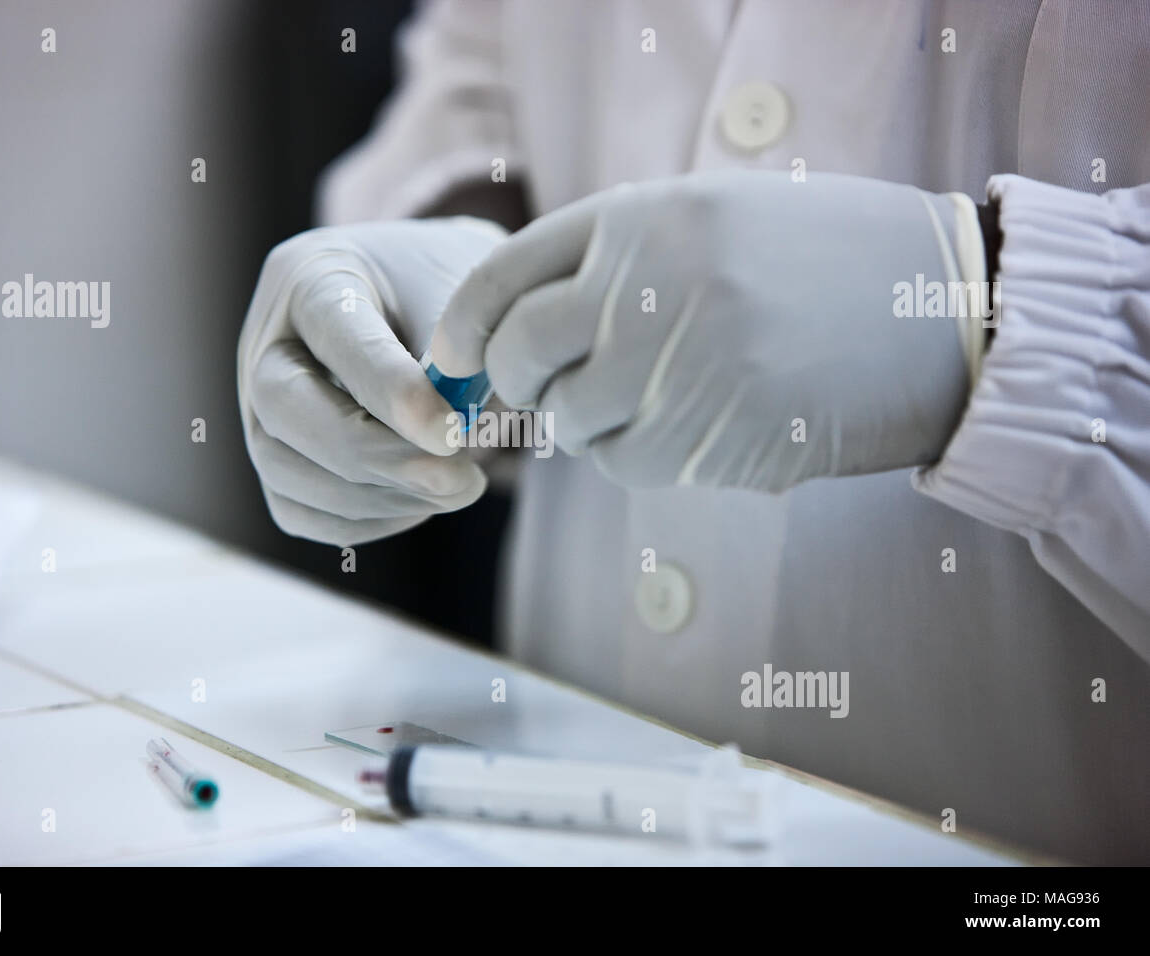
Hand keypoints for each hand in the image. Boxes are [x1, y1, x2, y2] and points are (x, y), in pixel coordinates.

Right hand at [238, 218, 504, 543]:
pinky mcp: (276, 458)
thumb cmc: (450, 293)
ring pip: (284, 470)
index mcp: (313, 275)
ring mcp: (257, 405)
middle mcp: (267, 340)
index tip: (452, 435)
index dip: (392, 393)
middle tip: (459, 478)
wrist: (432, 308)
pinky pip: (299, 512)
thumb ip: (462, 346)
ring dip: (378, 497)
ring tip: (457, 486)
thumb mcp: (470, 291)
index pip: (335, 334)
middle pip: (281, 406)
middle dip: (374, 456)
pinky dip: (366, 521)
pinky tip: (423, 500)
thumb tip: (457, 424)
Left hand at [432, 171, 980, 491]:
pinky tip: (693, 425)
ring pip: (574, 424)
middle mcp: (652, 286)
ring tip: (650, 398)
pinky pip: (633, 465)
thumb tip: (513, 329)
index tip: (451, 360)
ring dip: (590, 425)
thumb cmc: (816, 261)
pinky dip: (640, 456)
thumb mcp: (711, 217)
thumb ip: (615, 258)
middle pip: (521, 356)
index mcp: (644, 217)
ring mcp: (686, 365)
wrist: (942, 308)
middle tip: (544, 389)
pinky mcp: (723, 436)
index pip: (502, 277)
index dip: (462, 328)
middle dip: (517, 384)